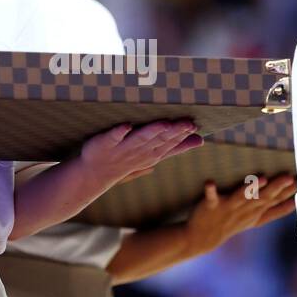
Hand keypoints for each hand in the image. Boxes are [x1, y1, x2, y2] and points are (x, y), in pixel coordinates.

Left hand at [79, 121, 202, 185]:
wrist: (96, 172)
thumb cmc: (130, 159)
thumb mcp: (155, 155)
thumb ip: (176, 146)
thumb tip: (200, 140)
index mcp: (153, 153)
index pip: (171, 144)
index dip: (183, 136)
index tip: (195, 126)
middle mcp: (140, 151)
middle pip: (159, 140)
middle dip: (174, 132)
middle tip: (189, 123)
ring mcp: (123, 148)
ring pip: (140, 139)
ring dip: (152, 132)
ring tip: (165, 124)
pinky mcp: (106, 143)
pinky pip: (113, 137)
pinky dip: (119, 132)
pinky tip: (126, 125)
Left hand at [184, 174, 296, 256]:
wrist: (204, 238)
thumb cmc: (234, 223)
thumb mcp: (257, 218)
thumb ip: (276, 210)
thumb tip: (296, 202)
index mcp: (256, 213)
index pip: (275, 203)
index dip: (289, 194)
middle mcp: (245, 211)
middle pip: (262, 198)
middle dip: (276, 188)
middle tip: (290, 177)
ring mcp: (228, 208)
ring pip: (241, 197)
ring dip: (251, 188)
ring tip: (262, 178)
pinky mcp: (211, 206)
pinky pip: (211, 197)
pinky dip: (210, 190)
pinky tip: (210, 182)